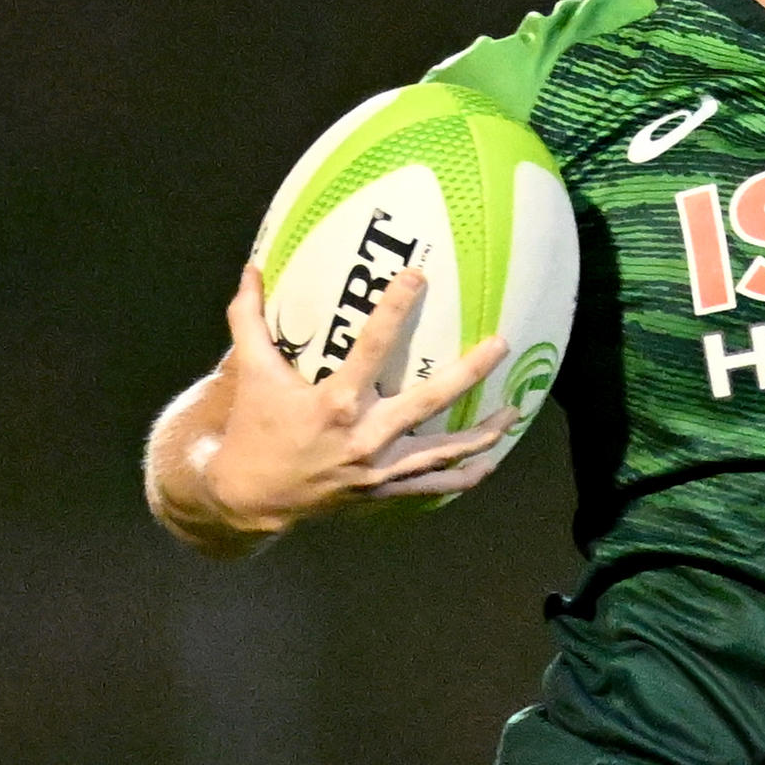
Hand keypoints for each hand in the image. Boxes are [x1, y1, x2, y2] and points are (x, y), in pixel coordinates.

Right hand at [184, 264, 517, 534]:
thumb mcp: (250, 371)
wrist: (252, 497)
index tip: (418, 275)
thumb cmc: (255, 428)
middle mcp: (366, 436)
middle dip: (470, 371)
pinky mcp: (383, 492)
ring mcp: (379, 469)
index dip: (396, 308)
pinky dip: (463, 476)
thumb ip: (249, 318)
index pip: (372, 347)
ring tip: (515, 410)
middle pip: (430, 400)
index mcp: (336, 402)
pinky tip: (489, 462)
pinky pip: (432, 486)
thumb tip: (251, 267)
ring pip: (444, 450)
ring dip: (482, 432)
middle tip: (501, 343)